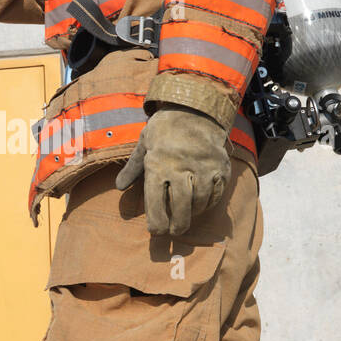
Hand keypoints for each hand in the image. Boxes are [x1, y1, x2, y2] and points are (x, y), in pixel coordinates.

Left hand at [115, 106, 230, 235]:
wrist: (196, 108)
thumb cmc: (165, 129)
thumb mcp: (144, 143)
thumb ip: (133, 167)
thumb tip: (119, 186)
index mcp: (158, 163)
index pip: (155, 200)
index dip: (156, 220)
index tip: (156, 231)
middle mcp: (181, 167)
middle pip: (181, 206)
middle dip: (177, 224)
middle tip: (174, 232)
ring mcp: (203, 168)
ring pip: (200, 202)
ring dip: (193, 213)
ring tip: (187, 217)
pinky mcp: (220, 167)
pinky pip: (216, 193)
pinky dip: (209, 202)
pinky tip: (201, 204)